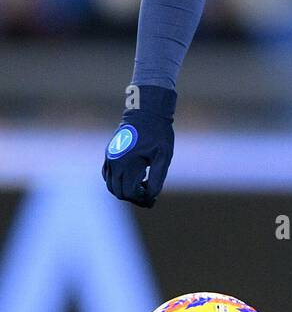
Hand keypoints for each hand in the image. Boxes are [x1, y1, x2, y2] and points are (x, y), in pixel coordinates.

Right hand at [103, 85, 176, 206]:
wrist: (147, 112)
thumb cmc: (158, 133)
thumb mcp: (163, 156)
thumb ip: (157, 177)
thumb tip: (150, 195)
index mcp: (127, 164)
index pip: (128, 193)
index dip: (141, 200)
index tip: (153, 198)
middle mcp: (114, 162)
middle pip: (118, 192)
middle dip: (134, 197)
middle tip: (149, 196)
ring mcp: (110, 158)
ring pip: (111, 185)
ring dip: (125, 191)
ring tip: (143, 187)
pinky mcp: (109, 153)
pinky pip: (108, 175)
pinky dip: (118, 181)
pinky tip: (134, 178)